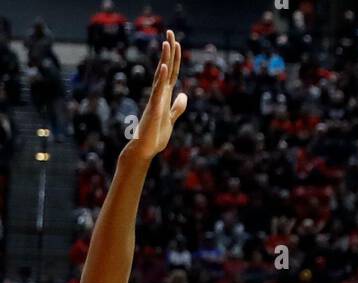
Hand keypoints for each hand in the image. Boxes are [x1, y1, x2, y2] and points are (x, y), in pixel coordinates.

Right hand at [130, 31, 186, 158]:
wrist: (145, 149)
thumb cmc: (155, 135)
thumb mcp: (171, 119)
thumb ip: (177, 107)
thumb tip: (184, 95)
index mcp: (164, 96)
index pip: (172, 74)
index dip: (175, 59)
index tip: (177, 44)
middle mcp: (159, 94)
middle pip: (166, 69)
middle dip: (169, 51)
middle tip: (171, 32)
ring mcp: (155, 99)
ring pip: (161, 75)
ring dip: (165, 59)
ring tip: (167, 42)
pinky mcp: (154, 108)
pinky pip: (158, 90)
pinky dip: (162, 78)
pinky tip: (165, 66)